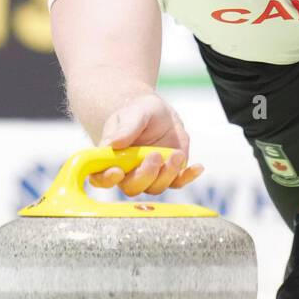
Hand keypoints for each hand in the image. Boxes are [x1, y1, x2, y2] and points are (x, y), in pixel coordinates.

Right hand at [87, 92, 204, 196]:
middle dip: (144, 175)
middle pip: (132, 187)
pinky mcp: (169, 174)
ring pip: (155, 187)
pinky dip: (188, 176)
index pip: (101, 177)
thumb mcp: (134, 113)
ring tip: (176, 154)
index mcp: (111, 159)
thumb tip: (113, 144)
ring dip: (167, 173)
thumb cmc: (138, 112)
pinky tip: (197, 167)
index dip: (106, 179)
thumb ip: (126, 128)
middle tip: (155, 155)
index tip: (117, 171)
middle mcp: (128, 172)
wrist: (157, 113)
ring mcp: (150, 175)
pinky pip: (178, 181)